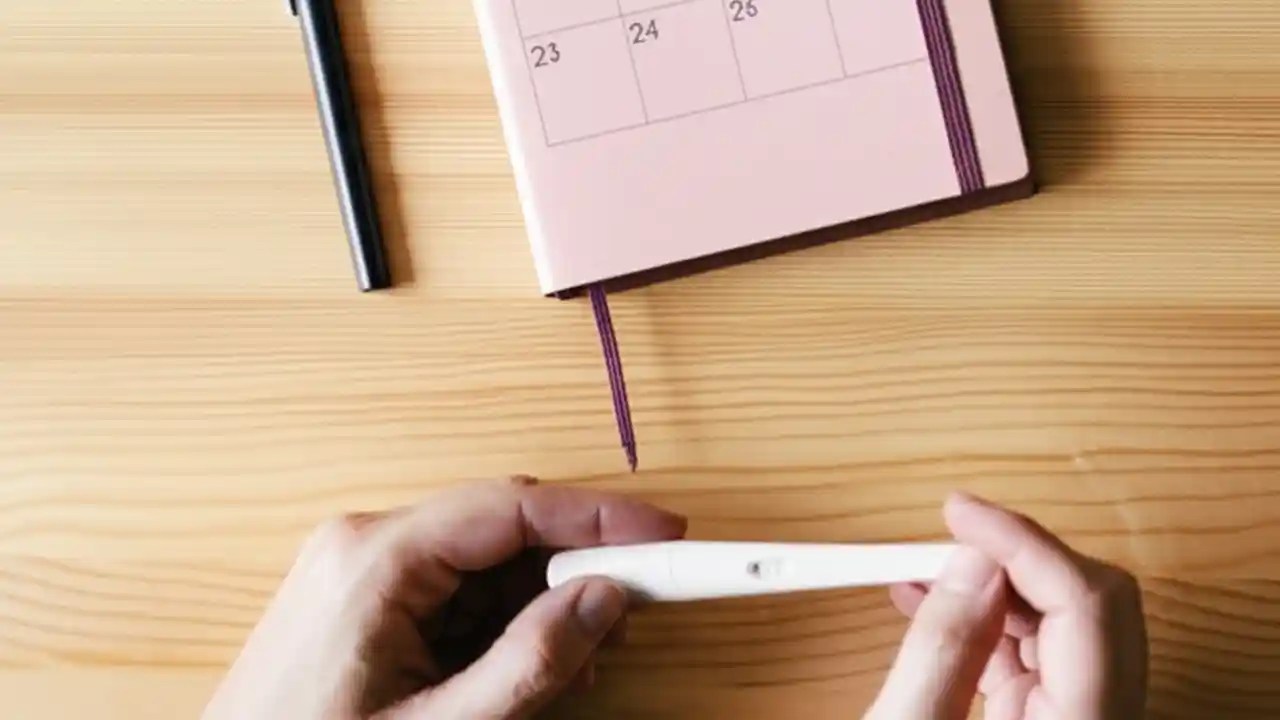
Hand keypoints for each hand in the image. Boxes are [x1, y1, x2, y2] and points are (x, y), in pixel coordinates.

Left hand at [203, 477, 685, 719]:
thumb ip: (530, 662)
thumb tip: (604, 600)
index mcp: (375, 560)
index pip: (512, 508)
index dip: (599, 518)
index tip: (666, 535)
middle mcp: (366, 544)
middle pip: (503, 530)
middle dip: (575, 568)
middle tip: (639, 606)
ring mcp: (361, 568)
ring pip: (484, 562)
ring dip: (542, 603)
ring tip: (582, 660)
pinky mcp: (365, 596)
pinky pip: (454, 589)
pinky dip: (501, 621)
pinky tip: (531, 662)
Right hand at [865, 493, 1146, 719]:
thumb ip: (942, 653)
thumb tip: (969, 565)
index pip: (1086, 601)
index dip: (1020, 541)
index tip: (960, 511)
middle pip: (1091, 603)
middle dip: (1015, 558)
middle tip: (948, 538)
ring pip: (1065, 622)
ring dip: (996, 584)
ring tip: (924, 571)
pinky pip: (1037, 652)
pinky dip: (986, 620)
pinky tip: (932, 606)